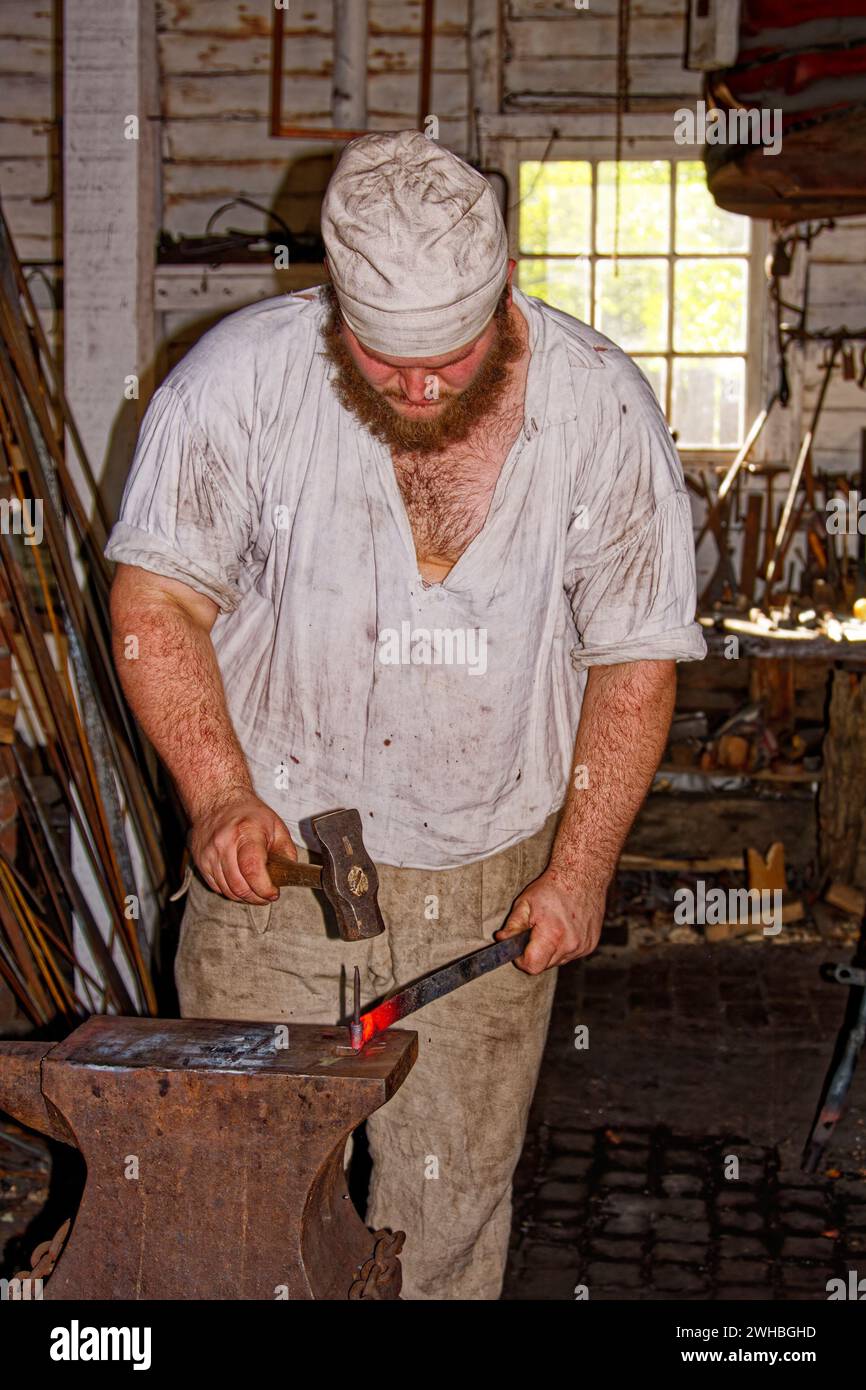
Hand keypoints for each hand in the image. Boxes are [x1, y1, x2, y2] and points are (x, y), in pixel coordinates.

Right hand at [189, 789, 296, 904]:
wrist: (218, 801)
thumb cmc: (249, 814)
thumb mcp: (276, 827)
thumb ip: (286, 852)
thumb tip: (288, 876)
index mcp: (246, 832)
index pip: (252, 870)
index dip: (264, 888)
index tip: (273, 893)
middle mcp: (223, 844)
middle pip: (239, 886)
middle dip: (257, 897)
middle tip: (267, 894)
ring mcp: (209, 854)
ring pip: (228, 891)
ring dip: (244, 896)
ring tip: (255, 888)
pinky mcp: (200, 862)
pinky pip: (217, 887)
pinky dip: (231, 891)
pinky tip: (240, 882)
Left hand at [495, 868, 605, 973]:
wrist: (581, 876)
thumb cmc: (552, 887)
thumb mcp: (525, 903)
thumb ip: (512, 926)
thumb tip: (501, 941)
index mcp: (552, 935)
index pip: (533, 966)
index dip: (522, 960)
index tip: (520, 949)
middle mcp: (571, 944)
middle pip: (545, 965)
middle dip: (536, 953)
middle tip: (536, 931)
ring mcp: (583, 946)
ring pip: (558, 961)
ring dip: (551, 950)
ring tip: (552, 926)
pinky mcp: (591, 945)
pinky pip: (571, 954)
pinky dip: (565, 946)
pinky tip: (565, 927)